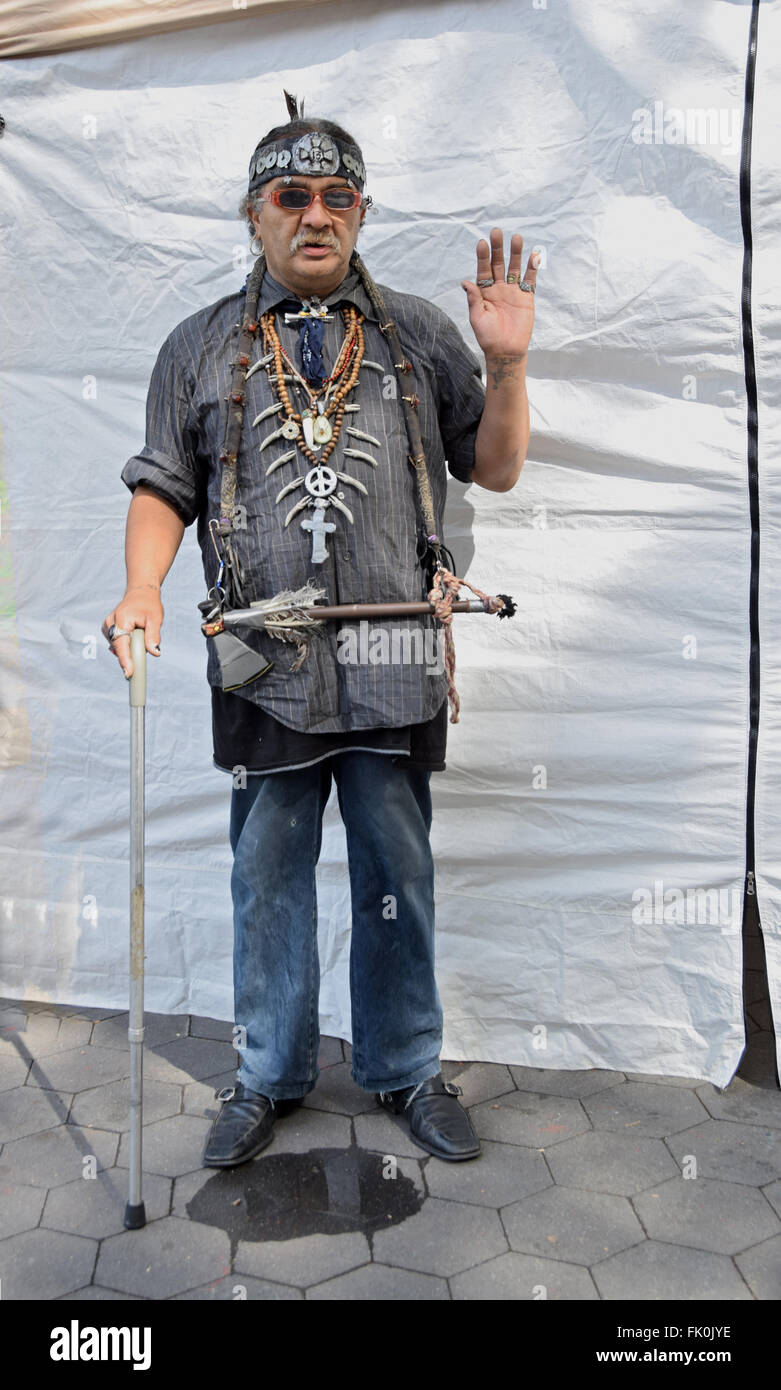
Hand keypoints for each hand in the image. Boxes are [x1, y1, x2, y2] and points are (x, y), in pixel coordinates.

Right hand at [101, 586, 163, 678]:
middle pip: (120, 648)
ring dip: (130, 646)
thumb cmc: (148, 605)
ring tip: (139, 630)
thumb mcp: (155, 618)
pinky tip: (133, 633)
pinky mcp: (107, 631)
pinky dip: (127, 644)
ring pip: (119, 647)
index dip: (126, 660)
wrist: (140, 594)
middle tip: (144, 639)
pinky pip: (118, 644)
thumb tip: (155, 653)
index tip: (129, 673)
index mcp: (121, 619)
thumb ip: (153, 636)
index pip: (122, 644)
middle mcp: (110, 624)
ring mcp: (107, 627)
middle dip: (132, 652)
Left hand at [461, 228, 538, 360]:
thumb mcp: (477, 318)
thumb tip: (465, 282)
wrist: (505, 351)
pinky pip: (530, 280)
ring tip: (517, 238)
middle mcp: (498, 288)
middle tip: (497, 232)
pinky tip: (534, 255)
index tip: (482, 243)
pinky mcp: (526, 298)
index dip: (482, 257)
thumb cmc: (488, 337)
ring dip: (515, 253)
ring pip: (514, 268)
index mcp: (484, 292)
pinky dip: (532, 268)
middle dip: (498, 249)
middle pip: (498, 264)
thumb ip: (473, 299)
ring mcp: (513, 292)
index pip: (483, 270)